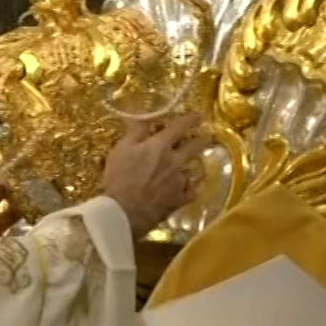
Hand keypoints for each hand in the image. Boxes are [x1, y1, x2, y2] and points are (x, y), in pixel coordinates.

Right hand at [100, 113, 210, 236]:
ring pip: (191, 170)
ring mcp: (179, 181)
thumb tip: (145, 113)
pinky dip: (189, 189)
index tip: (198, 116)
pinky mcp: (179, 199)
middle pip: (194, 147)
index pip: (180, 127)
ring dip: (190, 167)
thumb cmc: (120, 177)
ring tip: (189, 168)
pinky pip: (191, 192)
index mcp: (160, 146)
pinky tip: (187, 190)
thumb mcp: (122, 148)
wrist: (124, 211)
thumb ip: (136, 130)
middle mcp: (175, 161)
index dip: (190, 119)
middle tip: (206, 137)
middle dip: (202, 140)